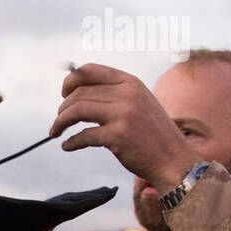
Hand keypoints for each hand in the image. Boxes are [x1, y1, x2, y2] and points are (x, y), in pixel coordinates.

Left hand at [49, 64, 200, 193]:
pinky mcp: (118, 136)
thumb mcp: (139, 103)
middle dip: (63, 108)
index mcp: (130, 82)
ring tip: (56, 131)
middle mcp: (128, 94)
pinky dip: (71, 142)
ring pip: (76, 110)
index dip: (70, 81)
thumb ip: (115, 94)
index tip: (63, 94)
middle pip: (79, 93)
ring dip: (60, 122)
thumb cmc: (151, 133)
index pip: (89, 70)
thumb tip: (77, 91)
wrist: (174, 159)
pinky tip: (67, 146)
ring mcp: (124, 114)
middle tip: (59, 121)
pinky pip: (83, 136)